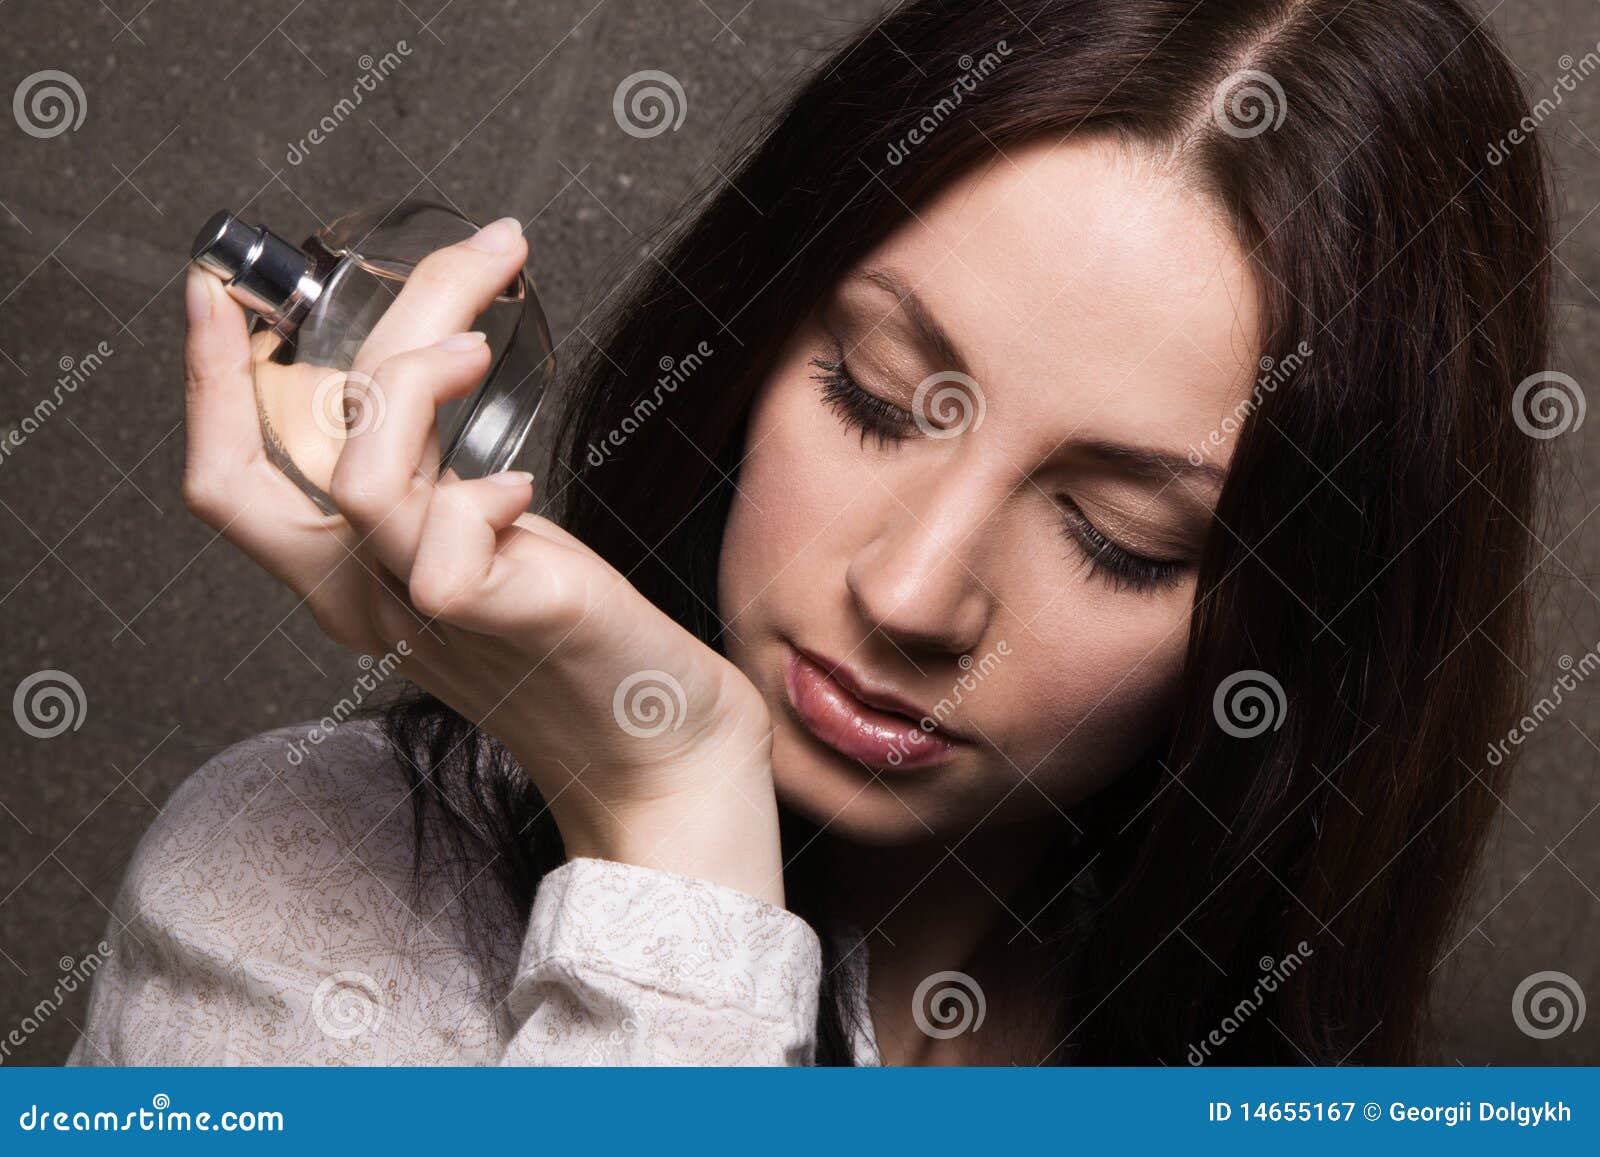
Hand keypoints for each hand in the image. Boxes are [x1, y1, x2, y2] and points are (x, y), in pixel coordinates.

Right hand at [181, 218, 784, 904]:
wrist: (655, 744)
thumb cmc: (575, 632)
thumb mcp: (482, 540)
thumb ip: (438, 479)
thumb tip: (444, 356)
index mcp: (348, 572)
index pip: (230, 482)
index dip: (205, 385)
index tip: (217, 293)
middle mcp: (365, 596)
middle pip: (294, 446)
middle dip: (370, 318)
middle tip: (481, 252)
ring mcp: (423, 615)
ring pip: (363, 478)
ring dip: (421, 382)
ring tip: (487, 344)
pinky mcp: (497, 622)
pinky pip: (442, 550)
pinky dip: (479, 496)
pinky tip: (524, 493)